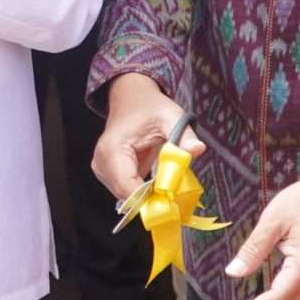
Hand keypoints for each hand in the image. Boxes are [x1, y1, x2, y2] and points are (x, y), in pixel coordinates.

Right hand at [93, 71, 204, 198]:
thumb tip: (197, 149)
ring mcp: (101, 169)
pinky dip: (143, 191)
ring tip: (166, 182)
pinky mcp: (107, 173)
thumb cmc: (150, 107)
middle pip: (127, 196)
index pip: (128, 188)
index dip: (151, 198)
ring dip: (147, 196)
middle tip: (175, 190)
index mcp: (113, 148)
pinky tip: (156, 181)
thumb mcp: (171, 117)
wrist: (132, 99)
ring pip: (126, 197)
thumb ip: (183, 136)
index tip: (174, 200)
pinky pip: (126, 191)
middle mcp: (101, 161)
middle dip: (152, 198)